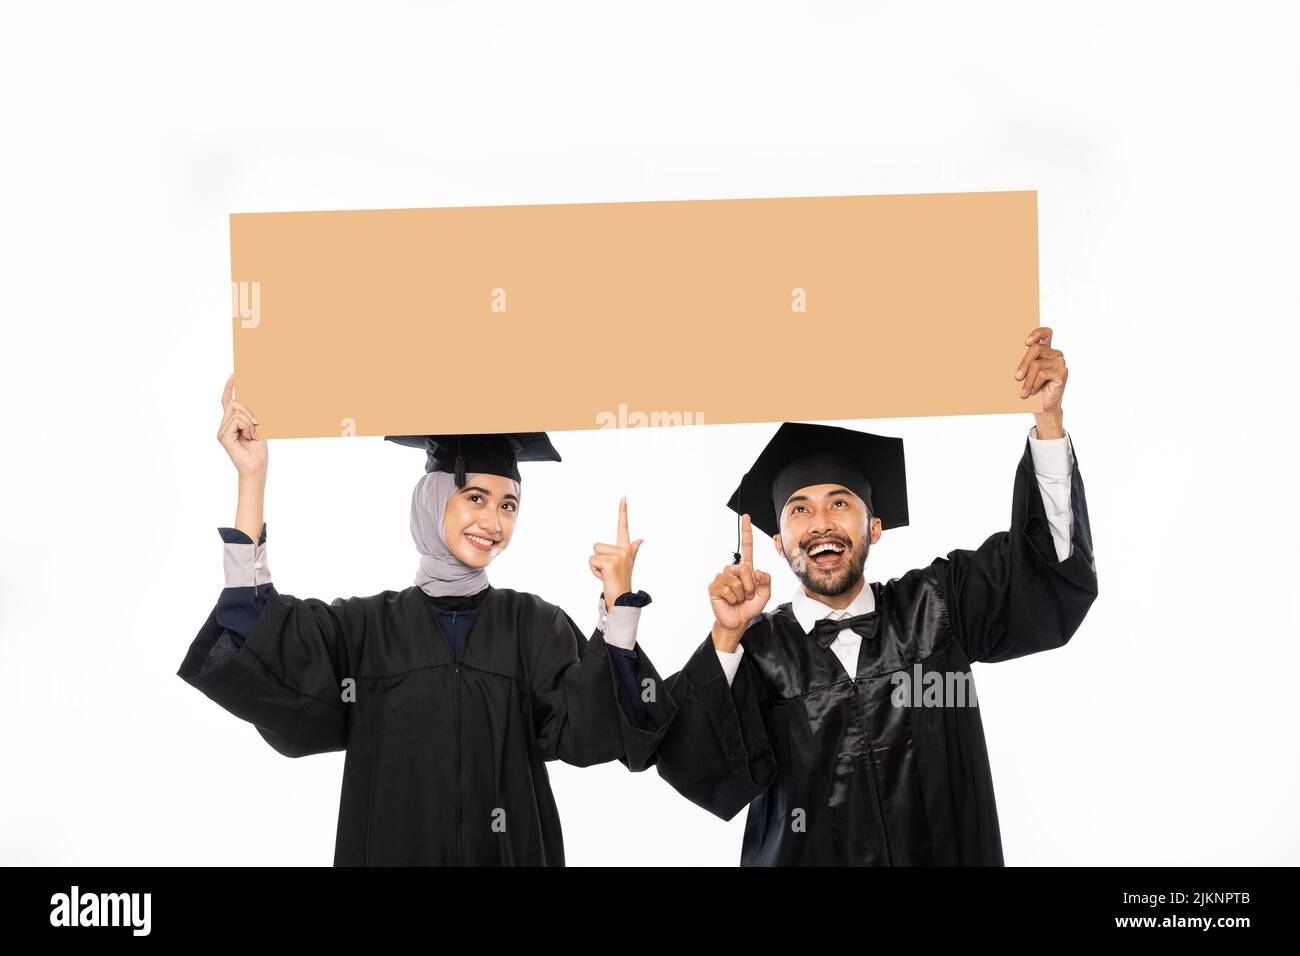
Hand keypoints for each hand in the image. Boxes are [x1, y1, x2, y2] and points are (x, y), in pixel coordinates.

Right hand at [218, 373, 266, 477]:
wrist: (256, 467)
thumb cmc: (258, 450)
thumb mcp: (258, 427)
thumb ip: (252, 414)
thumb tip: (256, 399)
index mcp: (231, 423)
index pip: (227, 401)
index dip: (230, 388)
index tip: (234, 375)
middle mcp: (224, 425)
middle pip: (234, 403)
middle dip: (249, 410)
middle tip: (259, 424)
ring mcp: (221, 431)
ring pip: (237, 412)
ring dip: (251, 421)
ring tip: (252, 435)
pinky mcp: (223, 436)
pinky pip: (237, 420)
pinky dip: (248, 426)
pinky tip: (249, 437)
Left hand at [589, 496, 643, 609]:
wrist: (622, 600)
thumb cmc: (621, 582)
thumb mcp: (628, 564)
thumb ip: (633, 550)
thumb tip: (641, 539)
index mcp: (626, 549)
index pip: (623, 526)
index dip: (623, 511)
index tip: (623, 496)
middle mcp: (624, 550)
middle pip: (597, 545)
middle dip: (597, 560)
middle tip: (608, 573)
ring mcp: (619, 556)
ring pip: (594, 553)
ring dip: (595, 566)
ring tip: (606, 575)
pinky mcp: (612, 562)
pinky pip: (592, 561)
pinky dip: (594, 572)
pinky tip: (604, 578)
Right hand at [708, 514, 770, 651]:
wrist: (738, 621)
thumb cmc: (750, 606)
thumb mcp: (765, 594)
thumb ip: (766, 580)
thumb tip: (755, 570)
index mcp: (745, 568)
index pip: (746, 547)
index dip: (746, 531)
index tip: (746, 516)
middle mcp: (732, 570)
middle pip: (745, 569)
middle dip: (750, 586)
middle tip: (746, 596)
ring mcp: (722, 577)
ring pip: (736, 581)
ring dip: (741, 594)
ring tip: (737, 599)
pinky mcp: (714, 586)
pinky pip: (728, 589)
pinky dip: (732, 598)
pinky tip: (729, 601)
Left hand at [1015, 326, 1067, 433]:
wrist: (1043, 407)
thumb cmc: (1031, 388)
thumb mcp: (1024, 374)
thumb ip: (1020, 362)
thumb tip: (999, 354)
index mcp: (1046, 350)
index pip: (1046, 333)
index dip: (1037, 333)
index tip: (1026, 342)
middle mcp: (1055, 354)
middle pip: (1036, 348)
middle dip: (1023, 363)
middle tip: (1016, 377)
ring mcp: (1060, 362)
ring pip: (1036, 364)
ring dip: (1027, 380)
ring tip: (1023, 393)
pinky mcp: (1062, 372)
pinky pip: (1043, 374)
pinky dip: (1034, 384)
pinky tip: (1032, 392)